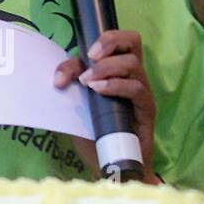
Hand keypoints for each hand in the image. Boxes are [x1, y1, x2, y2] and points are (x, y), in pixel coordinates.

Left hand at [54, 29, 157, 183]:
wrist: (112, 163)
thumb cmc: (94, 131)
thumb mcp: (76, 104)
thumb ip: (70, 87)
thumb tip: (56, 78)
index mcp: (115, 68)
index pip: (113, 40)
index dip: (95, 42)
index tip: (73, 64)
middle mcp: (131, 75)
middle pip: (133, 40)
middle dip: (109, 41)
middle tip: (90, 56)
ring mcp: (141, 90)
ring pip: (133, 63)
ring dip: (106, 68)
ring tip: (89, 82)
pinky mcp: (147, 109)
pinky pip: (137, 88)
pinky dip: (115, 85)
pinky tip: (99, 91)